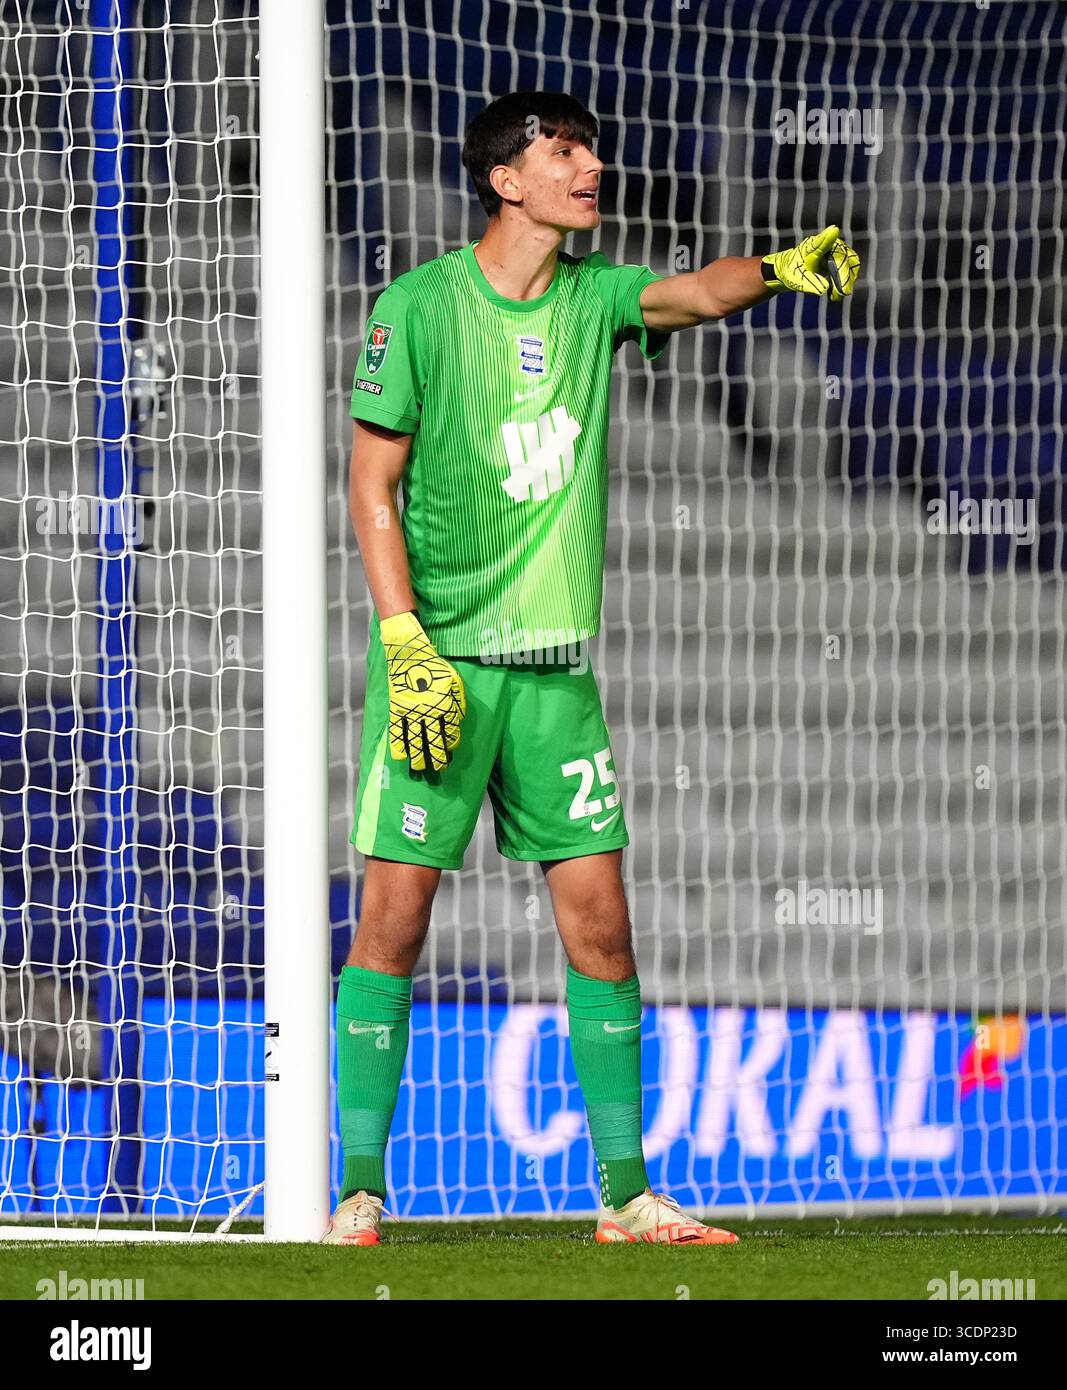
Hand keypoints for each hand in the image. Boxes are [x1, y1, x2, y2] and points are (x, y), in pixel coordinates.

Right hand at [380, 610, 465, 771]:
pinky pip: (396, 732)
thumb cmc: (436, 666)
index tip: (450, 752)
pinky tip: (401, 757)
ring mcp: (410, 713)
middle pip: (433, 743)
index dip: (451, 746)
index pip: (450, 734)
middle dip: (436, 759)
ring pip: (414, 742)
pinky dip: (398, 746)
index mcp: (445, 706)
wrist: (410, 653)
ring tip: (419, 768)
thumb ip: (457, 703)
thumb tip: (458, 720)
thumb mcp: (455, 682)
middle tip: (437, 769)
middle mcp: (428, 713)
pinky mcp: (396, 709)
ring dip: (417, 757)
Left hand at [762, 225, 860, 300]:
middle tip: (843, 293)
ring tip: (835, 297)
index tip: (833, 230)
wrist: (793, 271)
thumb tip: (824, 289)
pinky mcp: (841, 260)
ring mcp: (836, 251)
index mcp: (813, 245)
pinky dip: (845, 284)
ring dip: (847, 282)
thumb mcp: (796, 278)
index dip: (827, 237)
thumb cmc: (792, 273)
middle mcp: (828, 244)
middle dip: (845, 276)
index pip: (821, 241)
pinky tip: (834, 296)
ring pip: (851, 265)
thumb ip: (808, 282)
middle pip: (845, 256)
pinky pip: (849, 272)